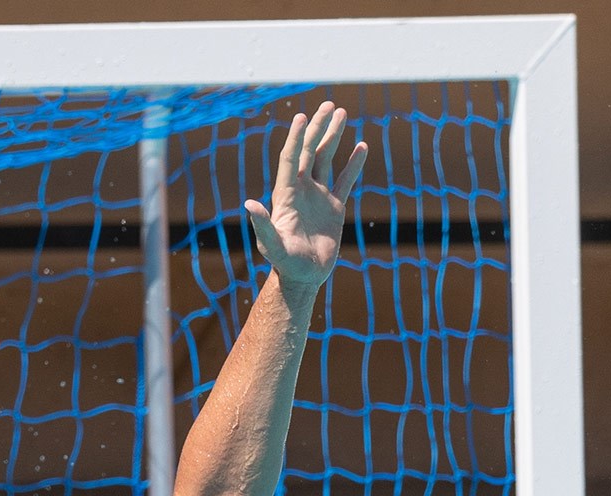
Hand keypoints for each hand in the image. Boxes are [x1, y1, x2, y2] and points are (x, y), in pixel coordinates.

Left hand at [245, 101, 367, 297]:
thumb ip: (263, 225)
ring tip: (342, 114)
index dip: (296, 138)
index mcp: (287, 194)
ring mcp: (319, 196)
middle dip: (318, 128)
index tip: (302, 117)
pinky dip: (353, 164)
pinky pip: (345, 180)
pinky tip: (361, 147)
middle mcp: (302, 190)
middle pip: (310, 151)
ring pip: (327, 159)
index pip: (291, 159)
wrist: (303, 276)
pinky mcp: (334, 207)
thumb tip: (249, 203)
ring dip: (334, 136)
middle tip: (329, 104)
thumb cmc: (284, 263)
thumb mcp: (272, 246)